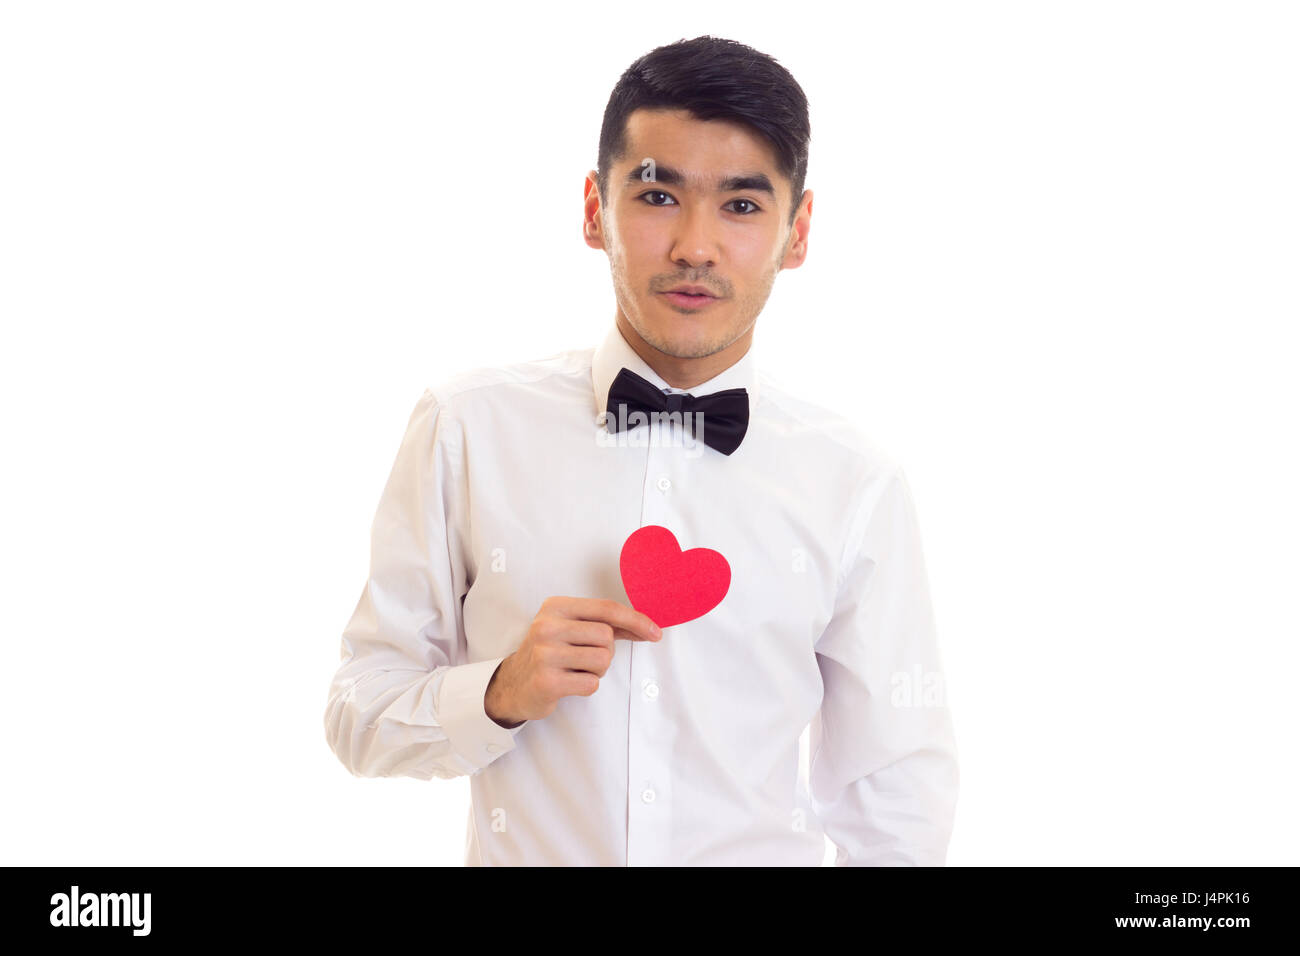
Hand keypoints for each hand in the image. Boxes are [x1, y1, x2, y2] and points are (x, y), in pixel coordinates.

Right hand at [485, 596, 661, 726]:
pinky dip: (587, 686)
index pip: (606, 608)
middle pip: (607, 637)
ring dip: (597, 670)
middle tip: (584, 658)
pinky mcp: (547, 681)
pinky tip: (568, 683)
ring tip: (575, 670)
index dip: (635, 620)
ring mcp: (545, 654)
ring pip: (602, 660)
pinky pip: (591, 683)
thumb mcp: (571, 629)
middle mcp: (547, 626)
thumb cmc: (550, 653)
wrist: (514, 684)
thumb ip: (606, 624)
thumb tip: (646, 627)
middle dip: (606, 652)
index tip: (655, 633)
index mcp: (555, 607)